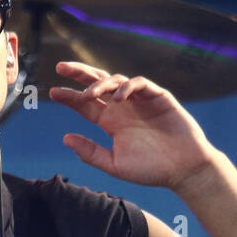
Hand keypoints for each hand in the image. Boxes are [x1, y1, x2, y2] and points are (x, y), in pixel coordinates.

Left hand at [48, 61, 214, 190]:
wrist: (184, 170)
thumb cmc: (152, 169)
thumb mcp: (115, 164)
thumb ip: (91, 153)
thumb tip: (65, 138)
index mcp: (111, 122)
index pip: (85, 104)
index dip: (69, 96)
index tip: (52, 92)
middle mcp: (123, 108)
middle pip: (97, 83)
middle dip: (79, 73)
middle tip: (60, 66)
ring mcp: (140, 100)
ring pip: (116, 81)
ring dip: (100, 84)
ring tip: (89, 95)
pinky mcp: (158, 97)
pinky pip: (140, 84)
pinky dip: (128, 87)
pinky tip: (118, 98)